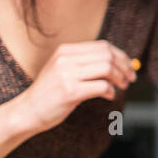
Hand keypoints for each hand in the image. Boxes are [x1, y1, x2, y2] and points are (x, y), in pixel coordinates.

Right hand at [10, 41, 136, 133]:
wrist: (27, 111)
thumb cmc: (50, 93)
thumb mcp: (63, 70)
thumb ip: (85, 63)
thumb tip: (118, 61)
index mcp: (65, 51)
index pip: (102, 46)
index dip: (121, 56)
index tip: (129, 67)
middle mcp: (65, 59)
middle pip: (107, 55)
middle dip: (124, 67)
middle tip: (130, 78)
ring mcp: (67, 74)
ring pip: (107, 67)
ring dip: (120, 78)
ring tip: (122, 86)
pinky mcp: (70, 91)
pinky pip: (102, 86)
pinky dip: (111, 91)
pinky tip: (109, 96)